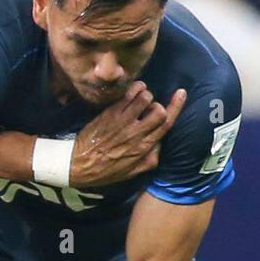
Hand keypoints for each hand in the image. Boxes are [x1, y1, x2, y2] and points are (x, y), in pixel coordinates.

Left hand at [71, 84, 186, 188]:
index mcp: (143, 148)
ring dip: (146, 95)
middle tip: (150, 108)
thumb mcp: (132, 172)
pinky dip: (135, 88)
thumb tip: (160, 145)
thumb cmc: (105, 170)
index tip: (181, 93)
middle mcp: (136, 133)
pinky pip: (128, 94)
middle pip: (159, 110)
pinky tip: (134, 89)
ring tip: (140, 98)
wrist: (78, 165)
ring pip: (145, 98)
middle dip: (159, 105)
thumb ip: (150, 159)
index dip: (176, 107)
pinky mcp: (110, 114)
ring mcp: (123, 121)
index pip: (166, 124)